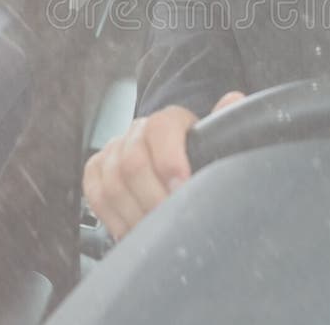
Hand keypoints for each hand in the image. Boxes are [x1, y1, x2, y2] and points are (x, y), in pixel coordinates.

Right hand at [83, 91, 244, 239]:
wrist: (173, 164)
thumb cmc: (197, 157)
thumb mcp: (215, 141)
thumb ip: (226, 122)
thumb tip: (233, 99)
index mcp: (168, 121)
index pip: (161, 128)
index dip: (169, 158)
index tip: (182, 187)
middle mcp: (137, 132)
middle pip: (132, 162)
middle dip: (152, 197)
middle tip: (169, 220)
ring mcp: (114, 150)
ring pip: (112, 182)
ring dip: (134, 212)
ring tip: (154, 231)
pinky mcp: (96, 171)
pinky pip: (96, 194)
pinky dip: (114, 218)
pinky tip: (133, 231)